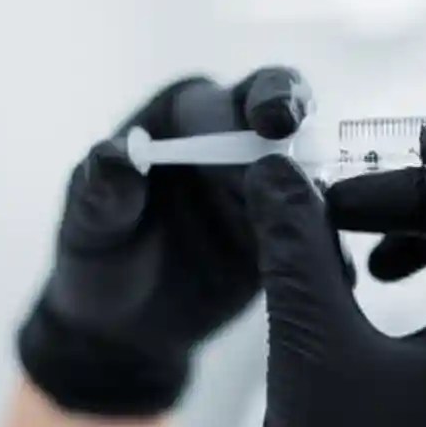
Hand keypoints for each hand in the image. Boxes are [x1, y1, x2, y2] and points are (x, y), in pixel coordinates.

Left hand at [18, 68, 311, 416]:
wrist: (124, 330)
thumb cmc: (98, 264)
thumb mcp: (88, 231)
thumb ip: (101, 193)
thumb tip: (112, 156)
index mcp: (189, 118)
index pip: (235, 96)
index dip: (265, 99)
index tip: (273, 123)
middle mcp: (237, 143)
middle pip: (293, 124)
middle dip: (309, 142)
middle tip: (311, 166)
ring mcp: (270, 190)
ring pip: (315, 178)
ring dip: (326, 198)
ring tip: (322, 233)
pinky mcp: (292, 236)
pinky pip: (322, 235)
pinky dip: (333, 250)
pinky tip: (337, 274)